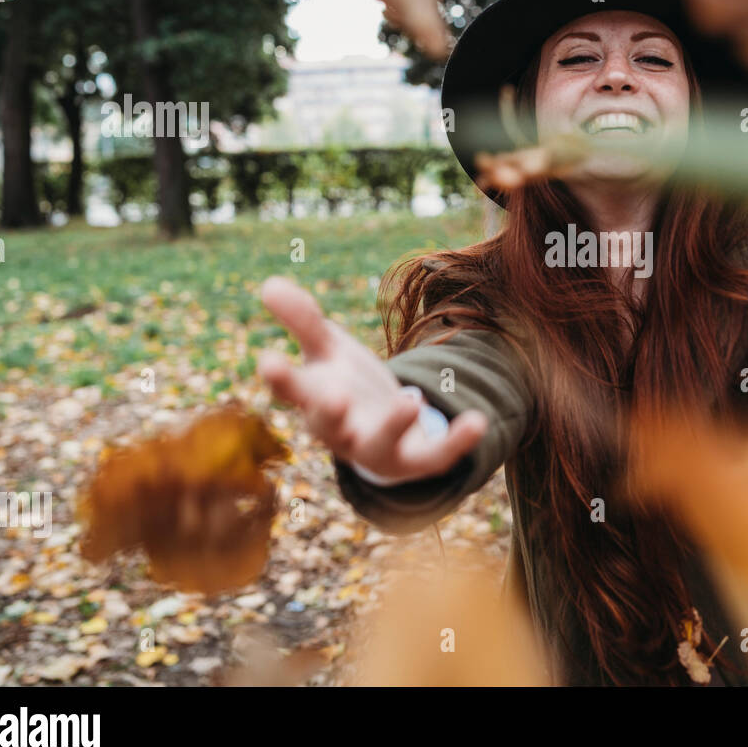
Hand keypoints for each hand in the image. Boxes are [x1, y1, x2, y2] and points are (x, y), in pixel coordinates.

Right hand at [256, 276, 487, 482]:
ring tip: (410, 401)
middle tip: (337, 398)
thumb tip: (268, 284)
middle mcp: (341, 431)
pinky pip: (436, 456)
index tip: (269, 361)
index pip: (292, 391)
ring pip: (380, 445)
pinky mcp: (414, 462)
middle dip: (331, 414)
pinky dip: (456, 442)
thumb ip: (303, 321)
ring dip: (393, 426)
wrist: (384, 438)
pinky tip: (478, 421)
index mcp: (314, 401)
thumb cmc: (345, 386)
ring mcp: (377, 450)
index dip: (280, 379)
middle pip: (330, 427)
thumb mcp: (329, 351)